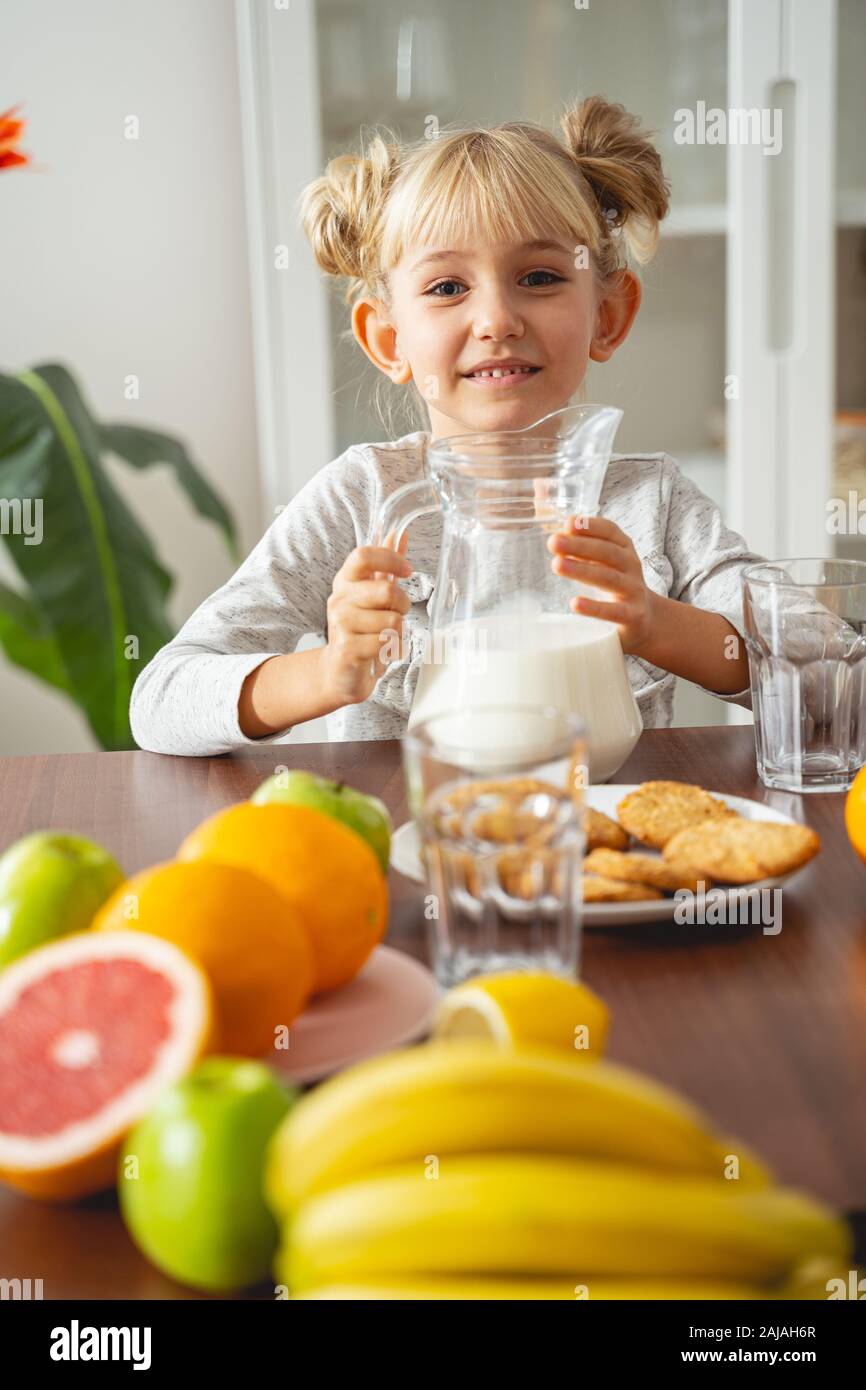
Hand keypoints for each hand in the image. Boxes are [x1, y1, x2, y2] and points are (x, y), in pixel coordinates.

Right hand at [323, 531, 411, 705]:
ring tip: (383, 638)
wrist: (339, 672)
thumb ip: (386, 564)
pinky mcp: (347, 649)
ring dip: (397, 632)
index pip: (364, 555)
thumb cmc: (361, 630)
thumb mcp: (372, 594)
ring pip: (392, 620)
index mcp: (345, 580)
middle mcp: (339, 599)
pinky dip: (392, 650)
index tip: (407, 571)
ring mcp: (340, 624)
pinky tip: (379, 653)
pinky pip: (387, 642)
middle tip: (395, 616)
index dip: (390, 559)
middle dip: (402, 606)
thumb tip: (398, 531)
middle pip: (387, 590)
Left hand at [546, 514, 655, 654]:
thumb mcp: (604, 563)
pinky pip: (614, 611)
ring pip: (608, 578)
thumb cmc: (616, 585)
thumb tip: (555, 536)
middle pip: (607, 552)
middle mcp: (631, 565)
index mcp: (624, 549)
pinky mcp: (632, 615)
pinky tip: (575, 603)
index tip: (569, 523)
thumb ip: (583, 550)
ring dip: (582, 570)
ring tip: (557, 565)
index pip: (610, 531)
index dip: (591, 526)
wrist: (645, 618)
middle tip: (554, 542)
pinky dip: (594, 607)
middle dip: (580, 546)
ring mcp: (633, 590)